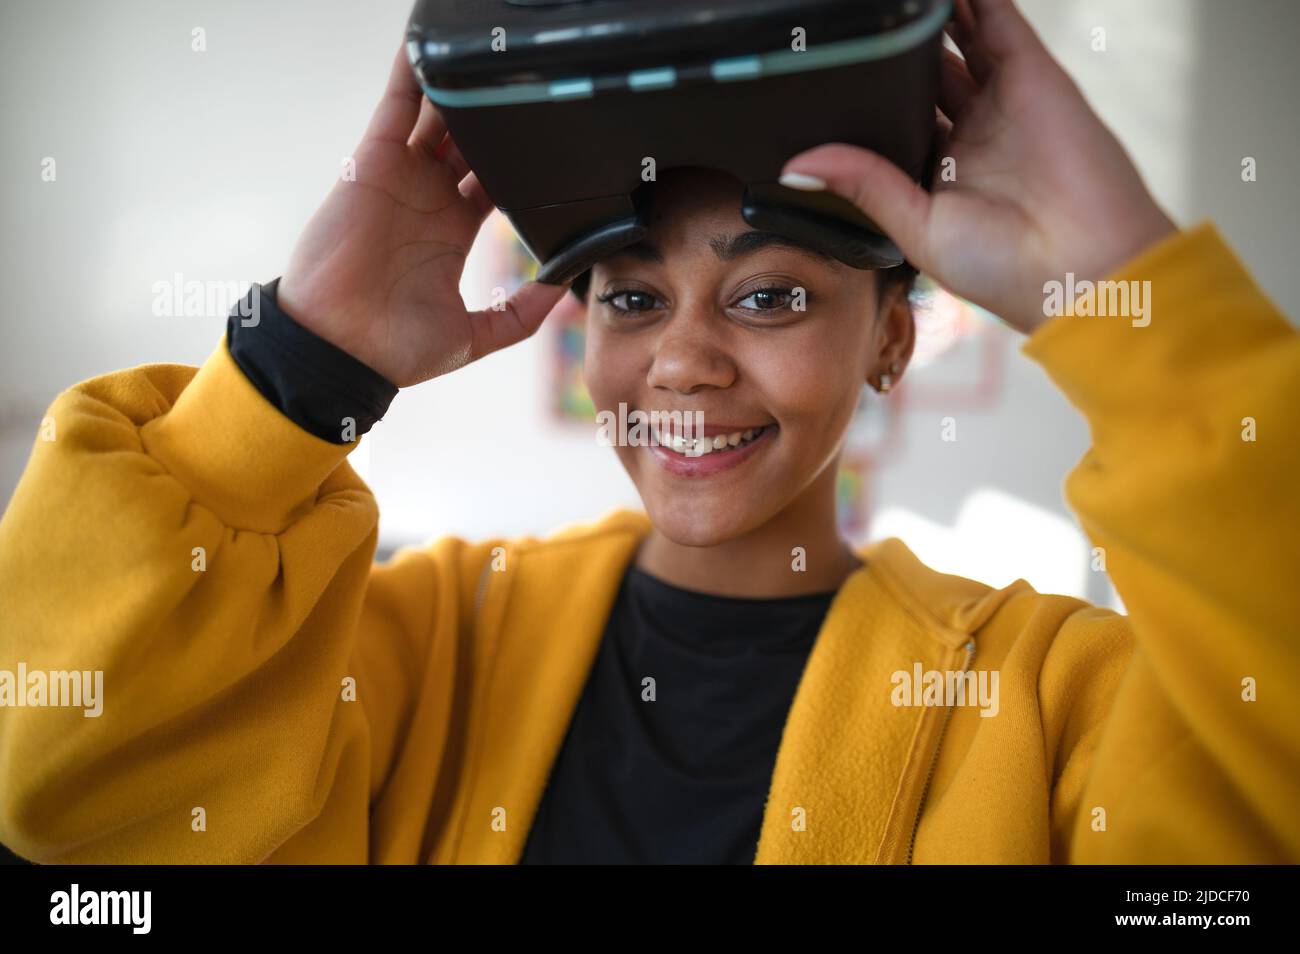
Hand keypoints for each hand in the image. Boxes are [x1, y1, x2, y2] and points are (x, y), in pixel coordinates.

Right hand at [277, 45, 568, 386]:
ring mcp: (401, 177)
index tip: (555, 148)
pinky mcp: (373, 163)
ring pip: (438, 117)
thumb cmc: (395, 350)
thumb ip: (520, 313)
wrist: (339, 350)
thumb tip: (565, 289)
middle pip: (471, 143)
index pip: (496, 183)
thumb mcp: (475, 336)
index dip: (521, 164)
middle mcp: (428, 198)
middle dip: (498, 122)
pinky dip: (411, 76)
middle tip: (532, 94)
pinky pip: (395, 107)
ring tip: (494, 63)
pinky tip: (429, 51)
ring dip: (463, 92)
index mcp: (451, 231)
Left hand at [780, 0, 1176, 334]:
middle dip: (895, 46)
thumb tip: (797, 167)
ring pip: (958, 38)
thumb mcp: (917, 228)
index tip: (828, 70)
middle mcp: (970, 133)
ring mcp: (1002, 100)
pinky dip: (974, 0)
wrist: (1086, 266)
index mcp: (939, 174)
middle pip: (924, 72)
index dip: (868, 96)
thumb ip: (864, 185)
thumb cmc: (1007, 270)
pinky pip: (996, 20)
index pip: (895, 119)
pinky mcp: (1032, 74)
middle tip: (856, 19)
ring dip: (931, 13)